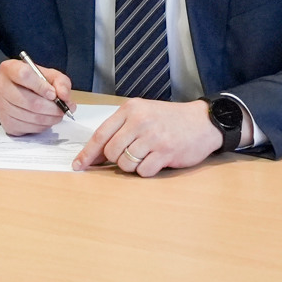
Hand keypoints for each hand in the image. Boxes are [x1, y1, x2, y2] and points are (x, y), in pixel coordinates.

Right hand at [0, 57, 74, 134]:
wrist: (17, 92)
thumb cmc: (34, 82)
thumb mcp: (49, 75)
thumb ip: (61, 82)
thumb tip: (64, 97)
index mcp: (10, 69)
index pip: (24, 75)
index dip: (41, 86)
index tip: (53, 94)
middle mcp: (1, 86)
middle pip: (29, 101)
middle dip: (51, 108)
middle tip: (62, 109)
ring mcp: (1, 106)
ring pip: (29, 117)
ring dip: (49, 119)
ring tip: (56, 115)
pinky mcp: (5, 122)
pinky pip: (27, 128)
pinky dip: (41, 126)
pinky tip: (45, 120)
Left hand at [75, 99, 221, 175]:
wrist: (203, 121)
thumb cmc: (169, 119)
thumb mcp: (143, 114)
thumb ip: (120, 130)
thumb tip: (96, 155)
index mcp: (130, 110)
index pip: (101, 134)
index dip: (87, 153)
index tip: (78, 165)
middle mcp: (140, 121)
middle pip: (111, 152)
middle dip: (116, 159)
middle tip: (131, 154)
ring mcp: (153, 137)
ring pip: (126, 163)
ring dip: (133, 165)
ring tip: (147, 155)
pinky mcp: (166, 152)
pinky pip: (143, 171)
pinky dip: (147, 170)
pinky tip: (157, 160)